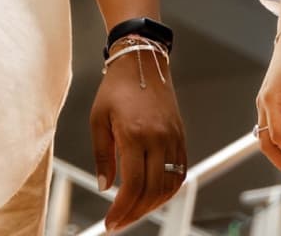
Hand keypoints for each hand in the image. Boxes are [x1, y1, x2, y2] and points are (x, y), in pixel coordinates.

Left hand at [89, 49, 186, 232]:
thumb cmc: (117, 87)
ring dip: (153, 205)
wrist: (143, 62)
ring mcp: (174, 138)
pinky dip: (168, 190)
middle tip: (119, 222)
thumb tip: (105, 187)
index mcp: (136, 134)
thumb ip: (103, 157)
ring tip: (134, 212)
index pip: (133, 185)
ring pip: (170, 185)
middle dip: (135, 213)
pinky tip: (154, 196)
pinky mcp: (181, 137)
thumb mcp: (98, 120)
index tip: (110, 222)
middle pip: (153, 190)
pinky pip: (180, 171)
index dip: (122, 209)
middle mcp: (159, 138)